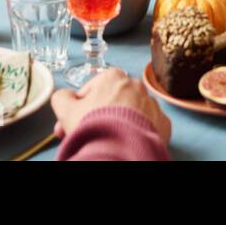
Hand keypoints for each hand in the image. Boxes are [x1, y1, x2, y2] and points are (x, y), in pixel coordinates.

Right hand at [50, 68, 170, 144]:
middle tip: (89, 132)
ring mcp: (151, 103)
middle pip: (113, 100)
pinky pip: (149, 125)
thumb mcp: (65, 109)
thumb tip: (64, 96)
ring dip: (121, 122)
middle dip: (100, 115)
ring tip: (110, 138)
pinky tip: (128, 140)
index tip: (74, 122)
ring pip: (132, 112)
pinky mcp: (163, 122)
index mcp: (112, 76)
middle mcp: (135, 85)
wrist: (119, 148)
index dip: (80, 108)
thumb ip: (62, 96)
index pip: (92, 90)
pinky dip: (139, 132)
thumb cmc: (93, 125)